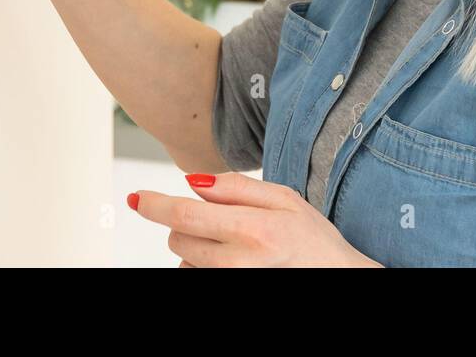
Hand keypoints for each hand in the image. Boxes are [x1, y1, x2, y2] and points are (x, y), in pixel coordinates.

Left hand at [128, 172, 381, 267]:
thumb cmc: (314, 240)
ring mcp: (233, 282)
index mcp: (252, 229)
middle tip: (221, 221)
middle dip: (185, 224)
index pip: (185, 215)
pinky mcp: (231, 293)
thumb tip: (192, 182)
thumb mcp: (284, 198)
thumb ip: (235, 187)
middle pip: (178, 239)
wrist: (339, 280)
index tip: (136, 198)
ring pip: (185, 262)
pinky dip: (205, 267)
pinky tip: (234, 262)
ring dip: (196, 248)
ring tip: (236, 245)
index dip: (154, 204)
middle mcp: (238, 262)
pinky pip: (198, 279)